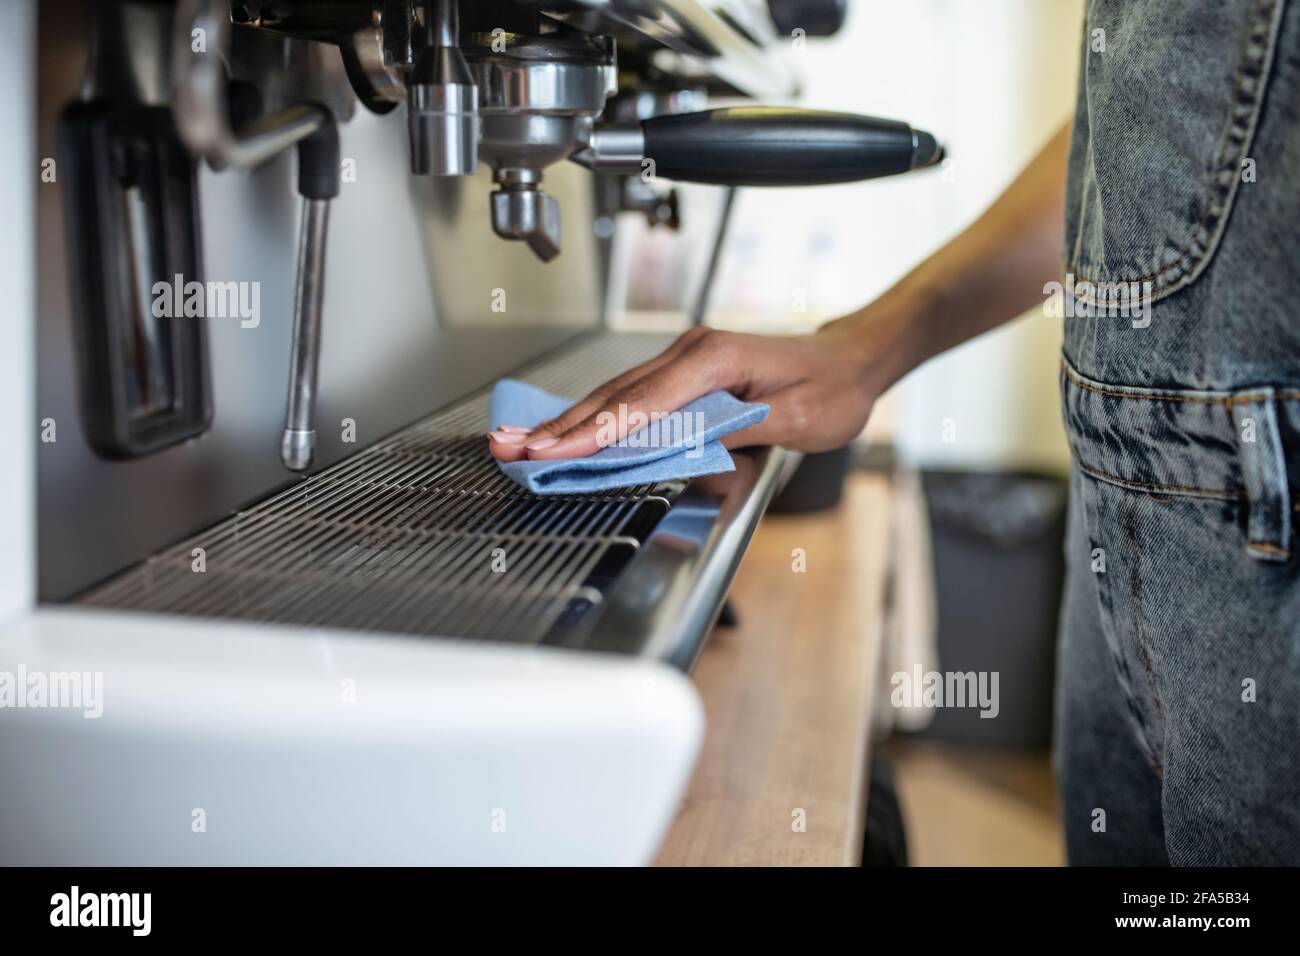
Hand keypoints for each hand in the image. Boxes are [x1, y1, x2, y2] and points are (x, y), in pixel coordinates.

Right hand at [487, 320, 893, 462]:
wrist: (848, 360)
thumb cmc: (832, 390)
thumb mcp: (801, 421)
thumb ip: (743, 434)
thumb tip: (689, 447)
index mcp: (717, 359)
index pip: (643, 403)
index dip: (595, 432)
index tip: (554, 453)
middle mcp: (692, 351)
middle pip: (615, 397)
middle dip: (561, 427)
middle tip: (513, 450)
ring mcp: (684, 358)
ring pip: (615, 395)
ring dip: (568, 422)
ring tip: (522, 442)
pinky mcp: (684, 371)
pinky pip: (630, 397)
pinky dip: (595, 417)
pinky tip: (566, 432)